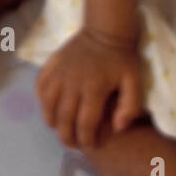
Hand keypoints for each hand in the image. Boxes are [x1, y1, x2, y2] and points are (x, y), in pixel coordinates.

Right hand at [37, 27, 143, 147]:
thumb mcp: (135, 82)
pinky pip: (41, 86)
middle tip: (72, 144)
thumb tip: (117, 128)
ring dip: (52, 121)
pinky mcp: (52, 64)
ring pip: (48, 104)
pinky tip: (49, 108)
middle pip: (64, 118)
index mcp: (94, 89)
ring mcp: (59, 73)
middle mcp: (73, 83)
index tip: (90, 146)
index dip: (86, 140)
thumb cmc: (122, 59)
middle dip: (67, 136)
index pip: (85, 124)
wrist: (106, 30)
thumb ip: (130, 107)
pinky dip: (42, 100)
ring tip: (59, 128)